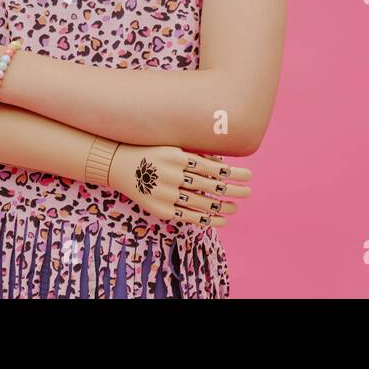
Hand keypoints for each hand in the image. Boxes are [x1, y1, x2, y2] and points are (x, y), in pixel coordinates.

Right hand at [107, 145, 251, 227]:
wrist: (120, 166)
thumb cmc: (153, 154)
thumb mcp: (174, 147)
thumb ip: (197, 155)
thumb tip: (223, 162)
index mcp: (180, 157)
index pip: (214, 167)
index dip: (234, 172)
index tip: (249, 175)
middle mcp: (174, 175)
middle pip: (211, 186)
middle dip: (233, 190)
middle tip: (248, 192)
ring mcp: (167, 193)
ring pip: (202, 203)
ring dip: (223, 207)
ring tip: (236, 207)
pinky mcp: (162, 209)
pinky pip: (189, 217)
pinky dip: (207, 220)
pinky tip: (221, 221)